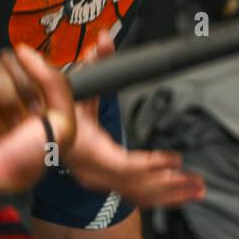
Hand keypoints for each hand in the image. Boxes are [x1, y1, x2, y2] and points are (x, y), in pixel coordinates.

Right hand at [65, 33, 206, 208]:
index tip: (174, 160)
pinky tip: (183, 195)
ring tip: (198, 189)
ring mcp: (102, 181)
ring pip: (140, 195)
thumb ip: (93, 64)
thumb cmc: (58, 115)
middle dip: (170, 184)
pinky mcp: (109, 184)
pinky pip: (138, 196)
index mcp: (89, 151)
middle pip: (138, 185)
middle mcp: (95, 172)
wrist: (40, 137)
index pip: (124, 164)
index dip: (151, 164)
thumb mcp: (75, 88)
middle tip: (196, 180)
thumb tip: (103, 40)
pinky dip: (162, 198)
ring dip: (171, 195)